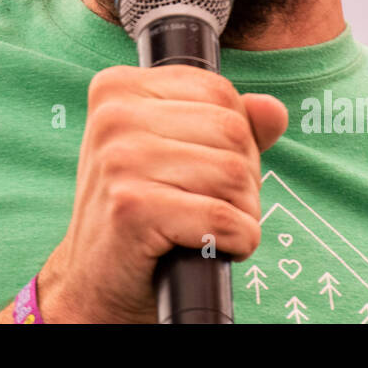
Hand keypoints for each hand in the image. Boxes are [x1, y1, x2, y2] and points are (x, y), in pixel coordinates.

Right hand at [37, 65, 287, 322]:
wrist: (94, 280)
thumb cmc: (139, 210)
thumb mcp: (176, 151)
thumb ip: (227, 123)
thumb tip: (272, 110)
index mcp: (119, 87)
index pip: (219, 91)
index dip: (234, 136)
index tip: (202, 167)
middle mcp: (114, 115)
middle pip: (233, 131)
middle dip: (241, 176)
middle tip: (206, 203)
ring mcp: (120, 159)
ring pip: (234, 173)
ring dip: (240, 212)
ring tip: (205, 225)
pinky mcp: (133, 207)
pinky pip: (223, 218)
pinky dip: (236, 241)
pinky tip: (211, 247)